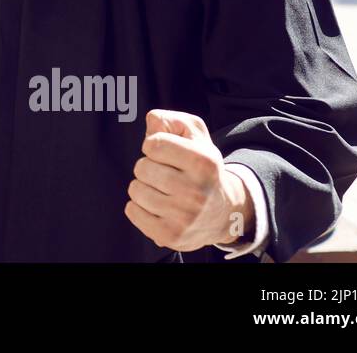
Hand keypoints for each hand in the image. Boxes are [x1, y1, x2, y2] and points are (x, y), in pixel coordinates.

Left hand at [124, 109, 253, 251]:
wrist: (224, 213)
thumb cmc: (202, 167)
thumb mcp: (196, 135)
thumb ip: (171, 120)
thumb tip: (152, 122)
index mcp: (205, 163)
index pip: (154, 144)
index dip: (153, 145)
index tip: (165, 153)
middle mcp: (196, 192)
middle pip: (142, 168)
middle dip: (148, 166)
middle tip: (165, 174)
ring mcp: (184, 217)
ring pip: (135, 190)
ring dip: (142, 186)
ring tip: (163, 190)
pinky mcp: (171, 236)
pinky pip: (132, 211)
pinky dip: (138, 206)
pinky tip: (157, 206)